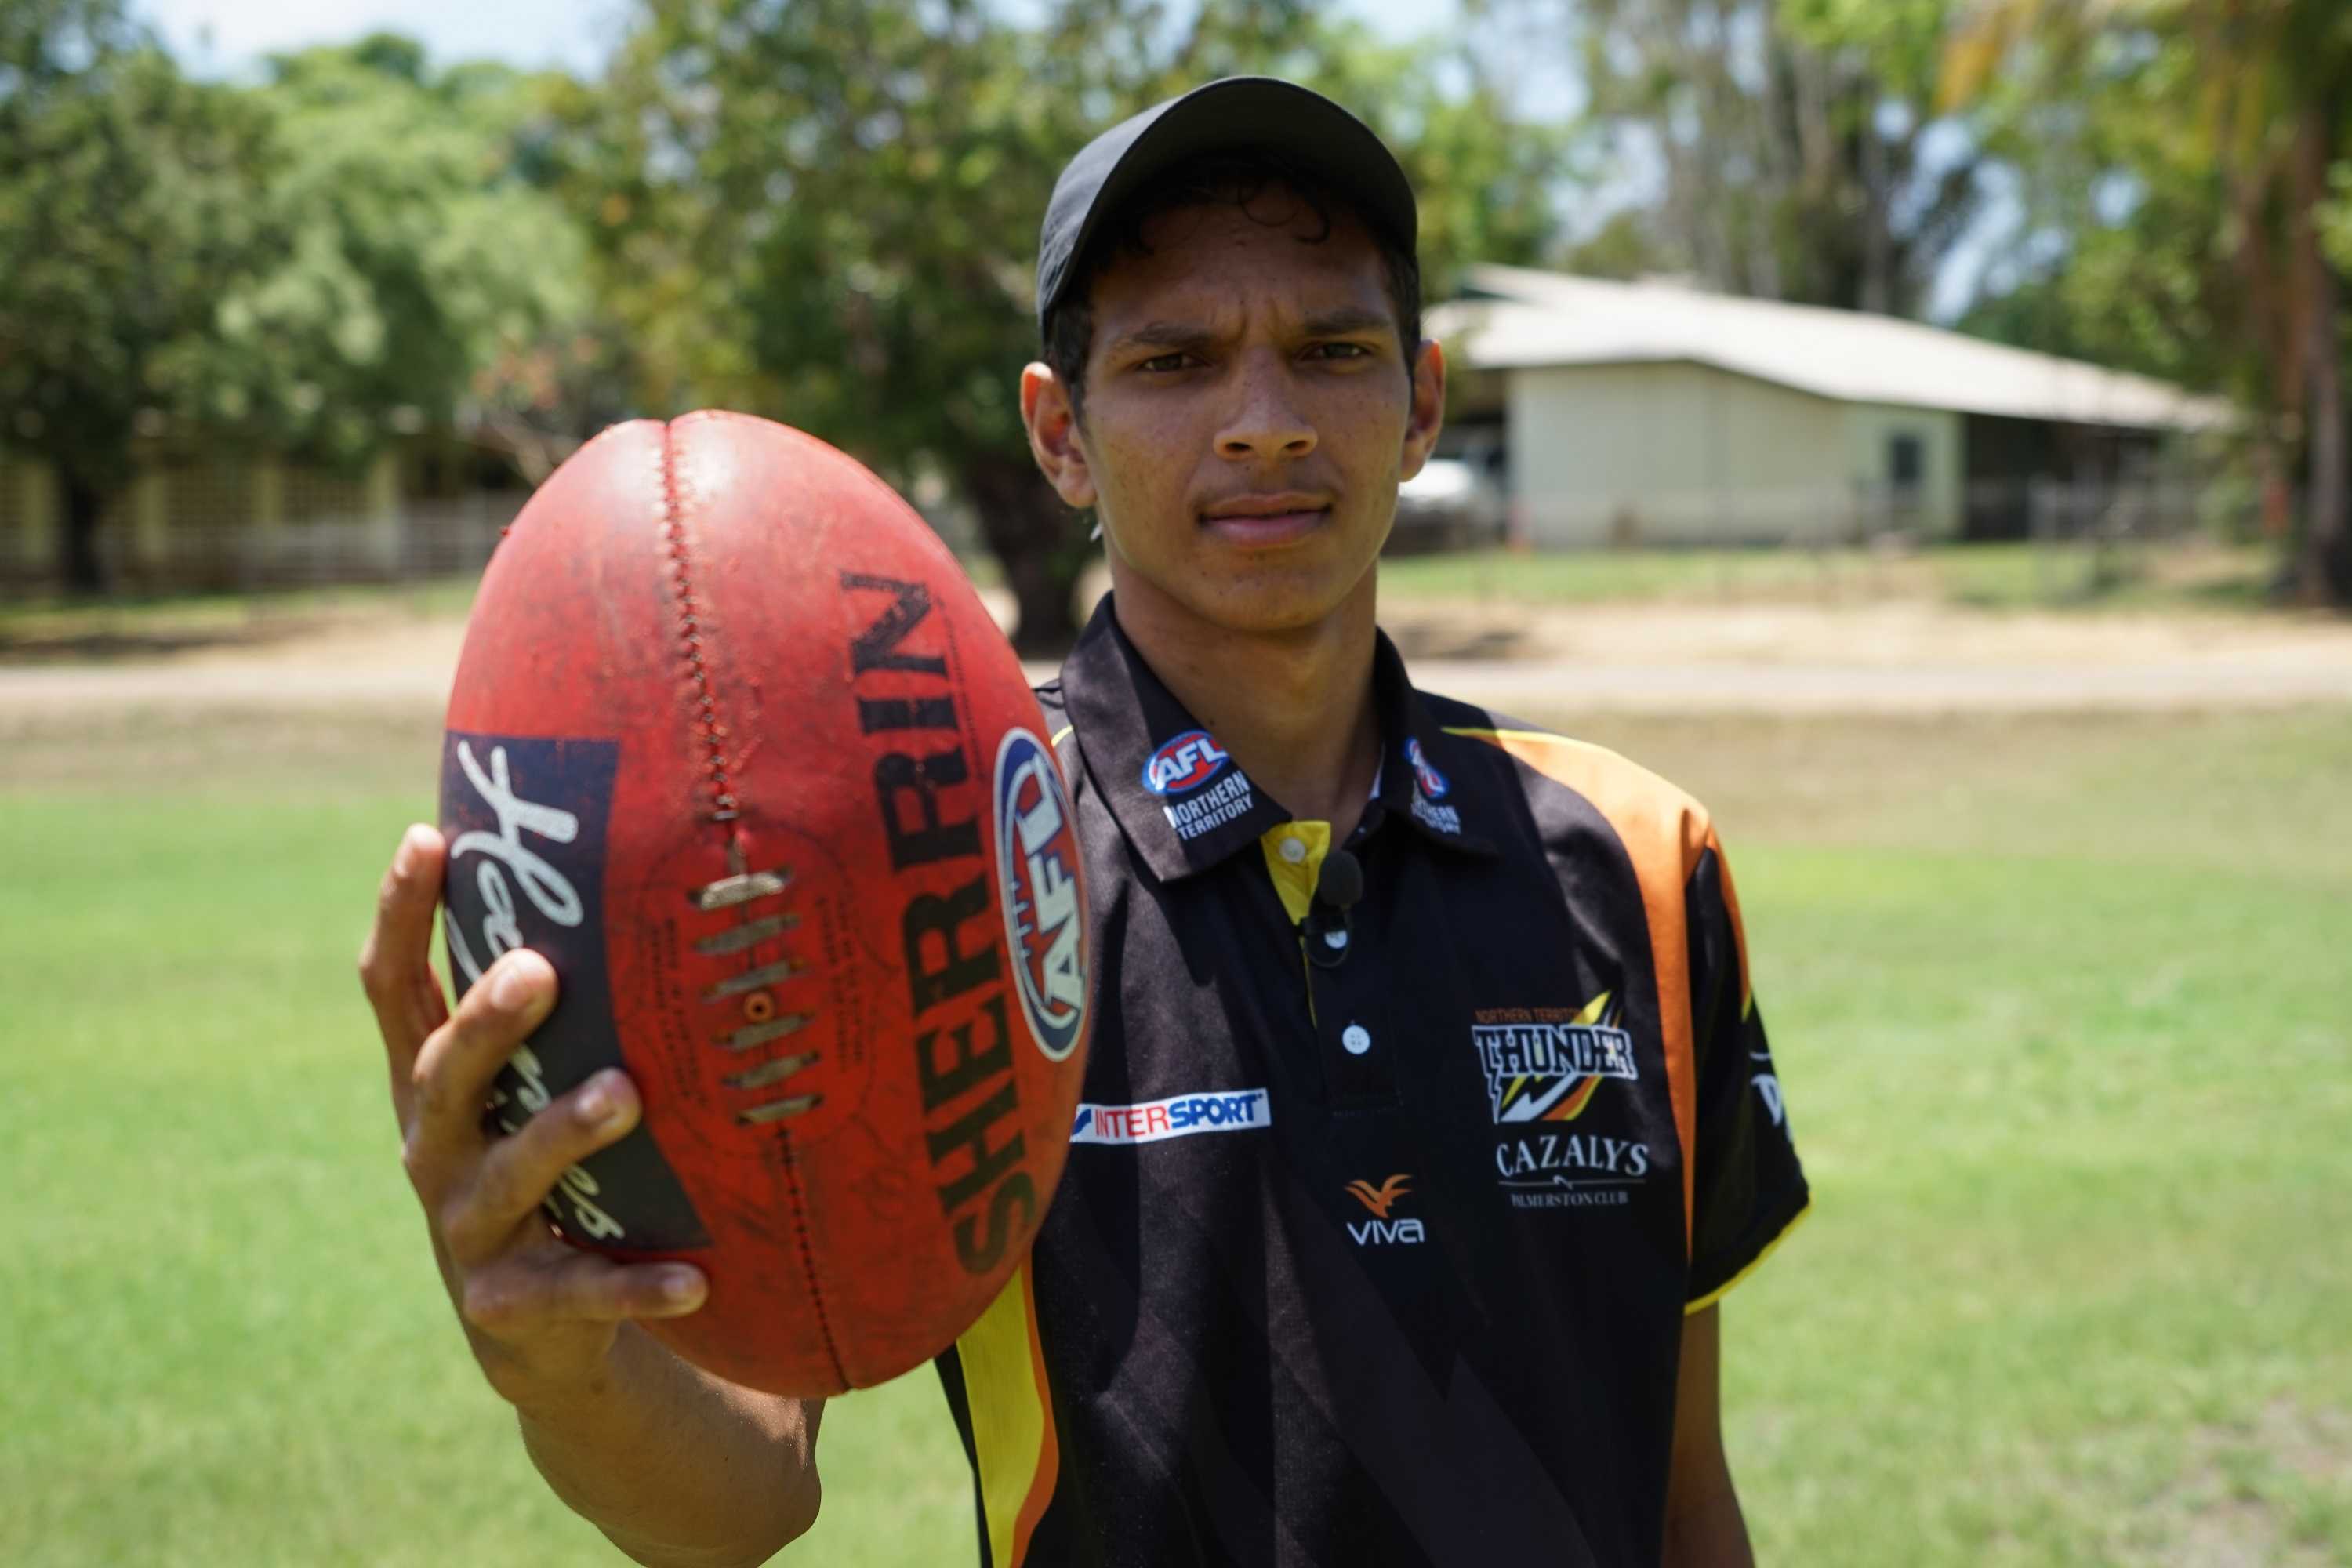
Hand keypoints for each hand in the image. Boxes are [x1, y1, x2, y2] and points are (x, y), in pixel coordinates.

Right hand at [359, 823, 708, 1410]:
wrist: (537, 1333)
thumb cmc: (548, 1169)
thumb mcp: (526, 1093)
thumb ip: (553, 1013)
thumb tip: (636, 867)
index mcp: (433, 1089)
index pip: (394, 991)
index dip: (401, 916)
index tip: (430, 836)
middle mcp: (435, 1152)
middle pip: (445, 1077)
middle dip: (488, 1024)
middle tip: (540, 970)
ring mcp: (469, 1233)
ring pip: (508, 1177)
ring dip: (561, 1131)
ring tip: (625, 1095)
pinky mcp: (515, 1309)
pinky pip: (583, 1292)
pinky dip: (637, 1286)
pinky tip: (698, 1281)